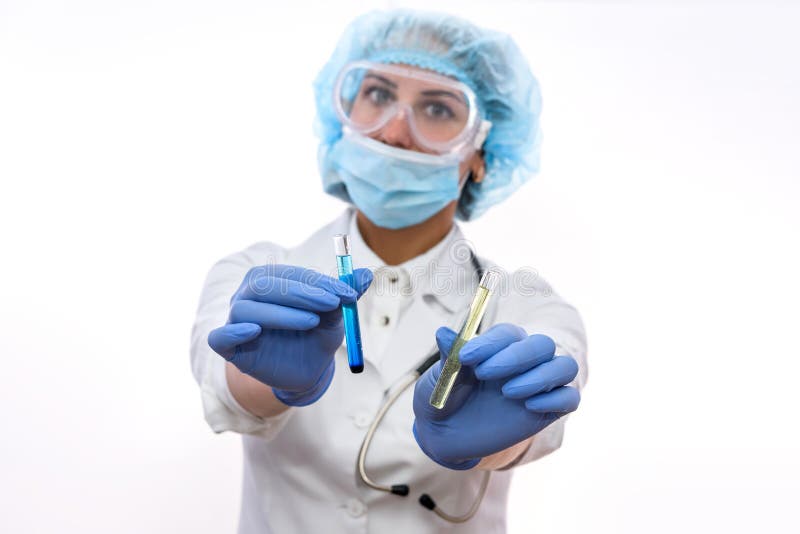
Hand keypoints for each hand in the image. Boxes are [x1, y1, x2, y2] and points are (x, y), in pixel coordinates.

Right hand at [208, 264, 372, 405]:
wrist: (306, 369)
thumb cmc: (316, 333)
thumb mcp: (334, 314)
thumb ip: (346, 292)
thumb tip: (367, 273)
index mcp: (271, 280)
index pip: (290, 274)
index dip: (317, 281)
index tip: (346, 293)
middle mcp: (249, 295)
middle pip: (263, 285)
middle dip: (300, 292)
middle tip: (331, 303)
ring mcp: (237, 320)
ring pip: (247, 309)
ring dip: (281, 313)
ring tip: (311, 322)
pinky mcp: (231, 348)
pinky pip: (220, 338)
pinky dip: (234, 332)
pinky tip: (255, 330)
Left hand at [412, 323, 579, 469]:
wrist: (448, 434)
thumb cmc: (445, 397)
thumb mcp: (440, 378)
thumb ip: (449, 357)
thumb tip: (443, 332)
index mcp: (500, 346)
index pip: (508, 334)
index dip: (490, 343)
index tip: (465, 357)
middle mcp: (525, 360)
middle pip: (542, 345)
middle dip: (517, 356)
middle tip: (485, 373)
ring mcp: (539, 384)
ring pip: (564, 367)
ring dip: (541, 376)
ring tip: (508, 392)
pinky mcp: (548, 410)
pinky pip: (570, 399)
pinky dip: (556, 399)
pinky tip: (529, 406)